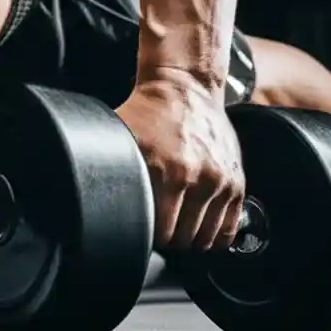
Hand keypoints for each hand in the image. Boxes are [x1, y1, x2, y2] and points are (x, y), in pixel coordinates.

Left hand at [115, 68, 245, 251]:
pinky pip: (229, 227)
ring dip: (191, 240)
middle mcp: (194, 177)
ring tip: (178, 231)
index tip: (141, 232)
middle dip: (168, 242)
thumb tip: (95, 194)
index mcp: (162, 169)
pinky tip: (201, 230)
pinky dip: (216, 236)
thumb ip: (113, 168)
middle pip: (182, 239)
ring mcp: (218, 180)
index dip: (147, 237)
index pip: (158, 231)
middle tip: (159, 233)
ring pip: (206, 238)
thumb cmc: (150, 113)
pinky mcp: (236, 181)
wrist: (186, 88)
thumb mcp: (122, 138)